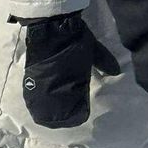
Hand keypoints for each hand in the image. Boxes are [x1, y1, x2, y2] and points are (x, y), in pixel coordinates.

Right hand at [17, 12, 121, 129]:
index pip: (75, 103)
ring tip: (45, 117)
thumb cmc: (74, 37)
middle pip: (56, 108)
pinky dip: (35, 101)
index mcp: (74, 78)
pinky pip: (32, 95)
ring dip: (44, 111)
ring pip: (42, 104)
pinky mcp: (31, 75)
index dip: (75, 113)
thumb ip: (103, 61)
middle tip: (59, 122)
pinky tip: (35, 105)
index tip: (78, 117)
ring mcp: (42, 81)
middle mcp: (57, 84)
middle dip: (58, 117)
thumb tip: (116, 72)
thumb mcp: (93, 48)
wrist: (51, 25)